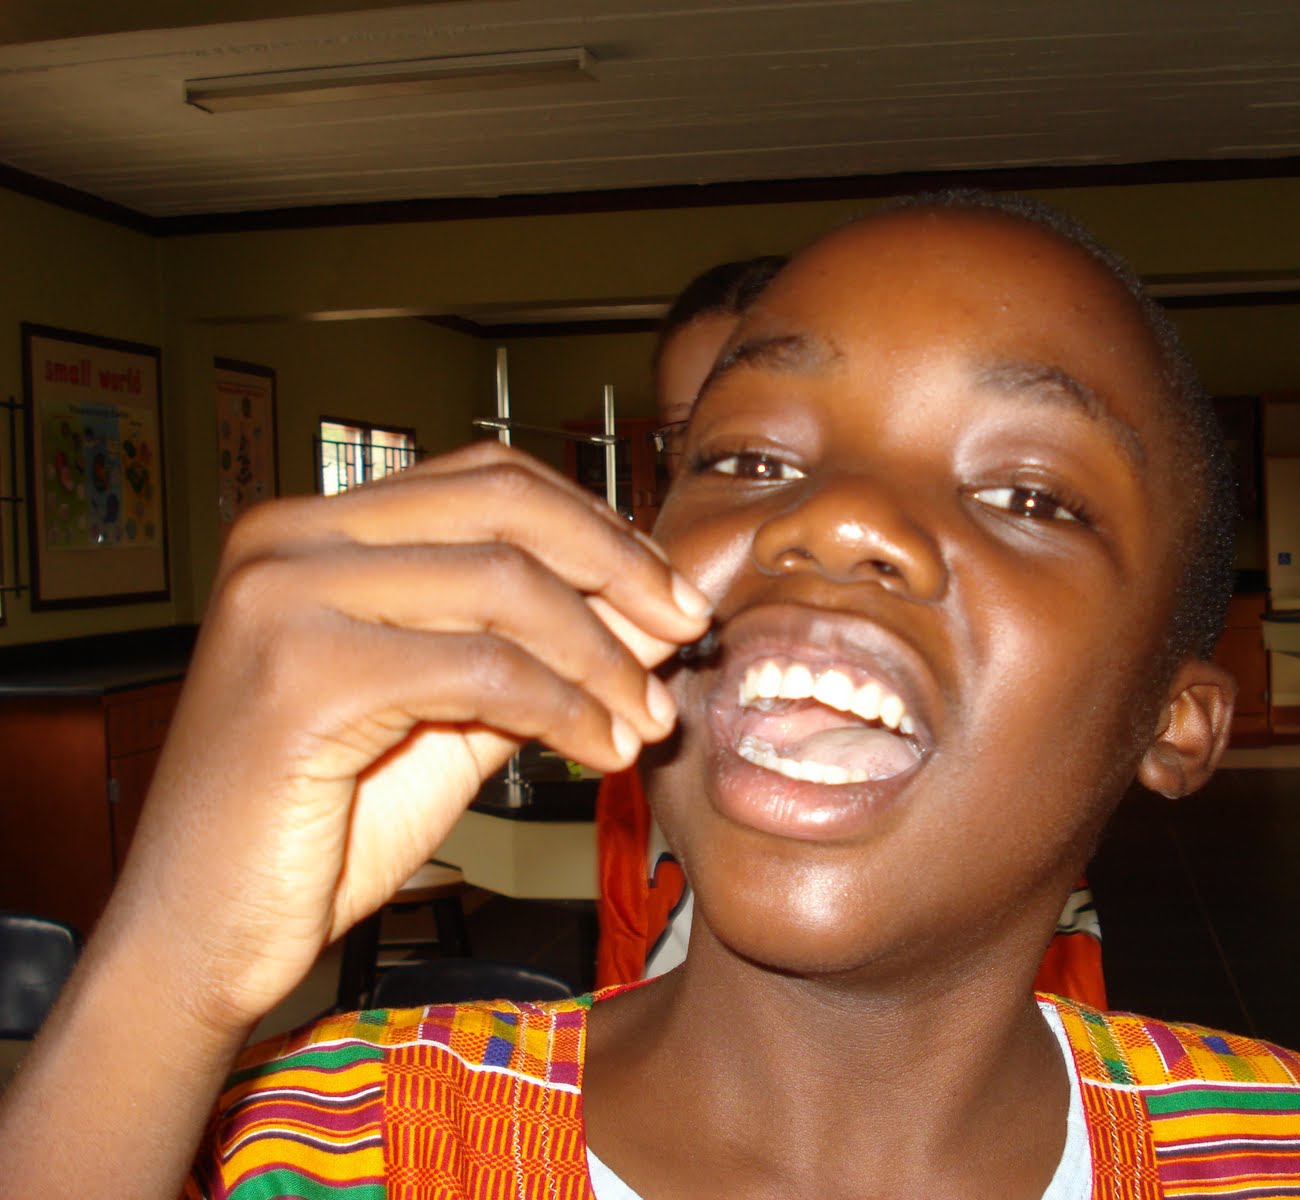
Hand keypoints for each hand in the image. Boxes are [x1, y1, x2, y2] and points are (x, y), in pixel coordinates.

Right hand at [111, 441, 709, 1025]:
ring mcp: (285, 595)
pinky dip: (565, 708)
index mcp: (315, 528)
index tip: (666, 590)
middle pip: (503, 505)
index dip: (594, 527)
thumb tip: (652, 607)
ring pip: (503, 585)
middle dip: (618, 566)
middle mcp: (289, 538)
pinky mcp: (300, 672)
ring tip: (647, 719)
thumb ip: (542, 651)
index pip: (487, 482)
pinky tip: (600, 751)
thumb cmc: (326, 824)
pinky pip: (482, 669)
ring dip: (603, 656)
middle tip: (688, 627)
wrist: (206, 933)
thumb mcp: (457, 713)